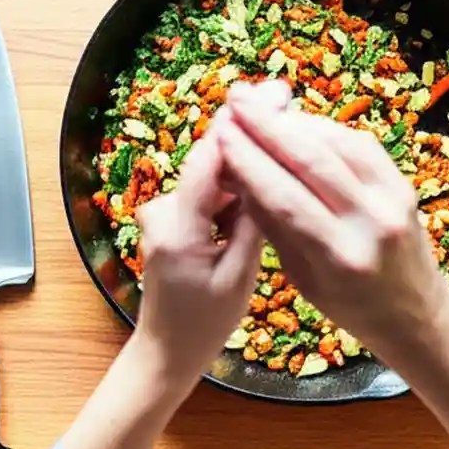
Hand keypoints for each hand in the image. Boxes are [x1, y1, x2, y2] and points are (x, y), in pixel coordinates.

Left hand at [131, 117, 263, 382]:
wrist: (164, 352)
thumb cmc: (204, 325)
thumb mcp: (240, 279)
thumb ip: (253, 225)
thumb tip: (271, 173)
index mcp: (178, 228)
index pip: (209, 161)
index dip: (242, 125)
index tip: (272, 97)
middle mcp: (162, 212)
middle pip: (209, 161)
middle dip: (247, 130)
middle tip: (285, 98)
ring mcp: (163, 216)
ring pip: (211, 177)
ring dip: (244, 157)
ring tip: (284, 131)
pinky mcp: (170, 222)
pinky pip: (206, 194)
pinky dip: (233, 184)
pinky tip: (264, 171)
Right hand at [216, 82, 448, 351]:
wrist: (416, 316)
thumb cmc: (349, 307)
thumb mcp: (301, 279)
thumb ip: (273, 224)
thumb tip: (237, 173)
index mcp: (339, 258)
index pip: (284, 197)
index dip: (249, 160)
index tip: (220, 133)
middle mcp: (371, 223)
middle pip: (311, 160)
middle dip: (267, 125)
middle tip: (235, 98)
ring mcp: (394, 199)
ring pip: (337, 143)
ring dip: (294, 119)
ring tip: (258, 103)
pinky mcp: (404, 184)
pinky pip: (360, 145)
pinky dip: (325, 128)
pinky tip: (297, 120)